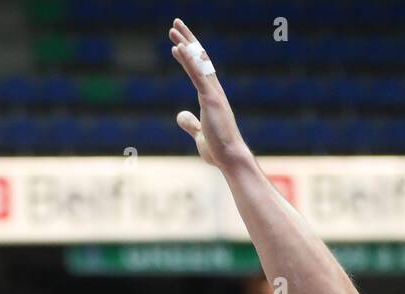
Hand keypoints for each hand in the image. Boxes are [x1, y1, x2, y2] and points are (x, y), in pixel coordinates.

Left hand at [168, 18, 250, 169]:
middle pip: (199, 59)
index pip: (199, 71)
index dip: (188, 56)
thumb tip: (180, 115)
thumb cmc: (219, 150)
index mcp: (212, 98)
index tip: (178, 45)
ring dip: (186, 43)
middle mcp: (215, 91)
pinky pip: (197, 75)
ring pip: (198, 62)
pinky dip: (189, 60)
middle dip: (187, 40)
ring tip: (173, 28)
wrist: (230, 157)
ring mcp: (214, 94)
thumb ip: (190, 124)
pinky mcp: (211, 99)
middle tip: (175, 25)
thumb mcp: (199, 134)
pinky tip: (180, 47)